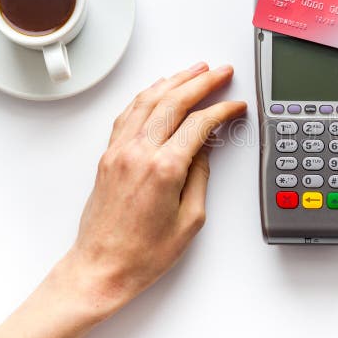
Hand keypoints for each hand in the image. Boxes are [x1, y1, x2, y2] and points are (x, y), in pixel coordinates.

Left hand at [65, 63, 245, 313]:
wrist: (101, 268)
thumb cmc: (143, 254)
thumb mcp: (190, 220)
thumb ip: (200, 177)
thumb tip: (204, 150)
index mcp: (163, 169)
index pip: (199, 124)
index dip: (222, 110)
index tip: (236, 106)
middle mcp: (138, 153)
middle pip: (174, 101)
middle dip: (201, 82)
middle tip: (221, 72)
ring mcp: (119, 151)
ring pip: (148, 100)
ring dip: (174, 81)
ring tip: (193, 70)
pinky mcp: (108, 156)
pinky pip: (128, 114)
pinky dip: (146, 95)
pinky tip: (158, 90)